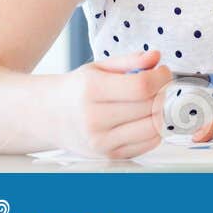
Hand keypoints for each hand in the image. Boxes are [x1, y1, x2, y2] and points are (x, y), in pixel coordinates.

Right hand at [48, 48, 171, 158]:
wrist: (49, 117)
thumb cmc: (77, 90)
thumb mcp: (99, 67)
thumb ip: (130, 60)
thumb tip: (155, 57)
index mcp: (91, 90)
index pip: (141, 86)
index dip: (161, 77)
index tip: (163, 71)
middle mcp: (94, 119)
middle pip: (149, 107)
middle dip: (163, 93)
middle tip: (161, 85)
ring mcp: (101, 141)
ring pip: (152, 128)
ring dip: (161, 113)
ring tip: (154, 102)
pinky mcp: (109, 156)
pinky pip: (147, 144)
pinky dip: (154, 130)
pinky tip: (144, 119)